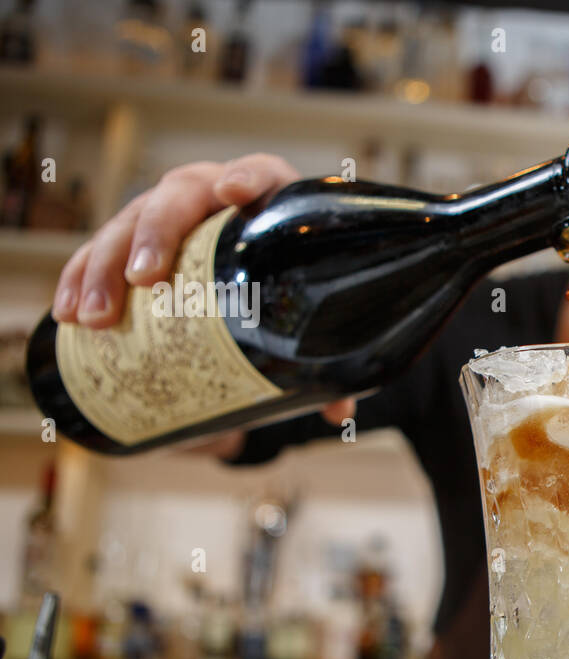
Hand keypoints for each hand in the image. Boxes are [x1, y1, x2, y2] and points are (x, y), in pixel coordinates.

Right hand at [50, 152, 354, 424]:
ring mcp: (168, 216)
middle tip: (143, 279)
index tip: (232, 191)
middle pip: (179, 196)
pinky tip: (68, 310)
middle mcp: (213, 198)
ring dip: (104, 266)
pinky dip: (79, 277)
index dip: (247, 178)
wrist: (259, 290)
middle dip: (155, 234)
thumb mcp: (310, 321)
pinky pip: (99, 251)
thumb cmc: (290, 294)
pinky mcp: (133, 243)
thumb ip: (327, 363)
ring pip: (129, 222)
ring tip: (95, 316)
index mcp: (268, 202)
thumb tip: (335, 409)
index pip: (260, 174)